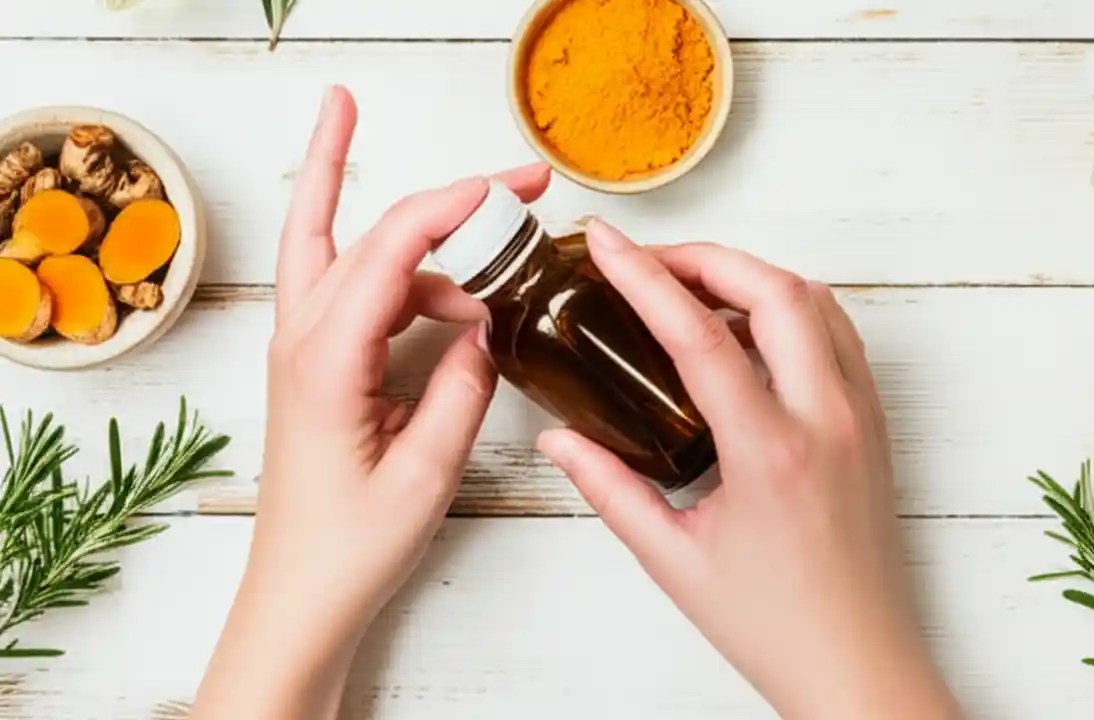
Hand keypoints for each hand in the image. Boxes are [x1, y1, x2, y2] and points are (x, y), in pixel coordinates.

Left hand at [192, 86, 551, 719]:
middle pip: (350, 223)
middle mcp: (303, 339)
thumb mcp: (427, 471)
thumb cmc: (351, 546)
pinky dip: (413, 283)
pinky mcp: (319, 366)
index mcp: (326, 358)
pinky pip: (360, 293)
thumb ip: (462, 387)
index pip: (390, 247)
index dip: (455, 206)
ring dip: (423, 236)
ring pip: (351, 250)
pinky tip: (459, 303)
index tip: (512, 188)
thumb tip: (484, 328)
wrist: (300, 595)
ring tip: (499, 246)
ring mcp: (305, 349)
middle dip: (423, 185)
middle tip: (506, 173)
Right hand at [537, 223, 960, 718]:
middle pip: (774, 290)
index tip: (607, 246)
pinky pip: (839, 336)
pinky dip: (793, 309)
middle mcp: (828, 420)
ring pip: (818, 302)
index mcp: (771, 453)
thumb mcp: (675, 561)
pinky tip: (750, 332)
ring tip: (694, 288)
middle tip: (649, 262)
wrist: (861, 667)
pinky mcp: (876, 426)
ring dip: (755, 276)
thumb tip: (560, 441)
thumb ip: (611, 489)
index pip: (701, 336)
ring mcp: (863, 418)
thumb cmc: (777, 627)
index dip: (646, 278)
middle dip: (705, 258)